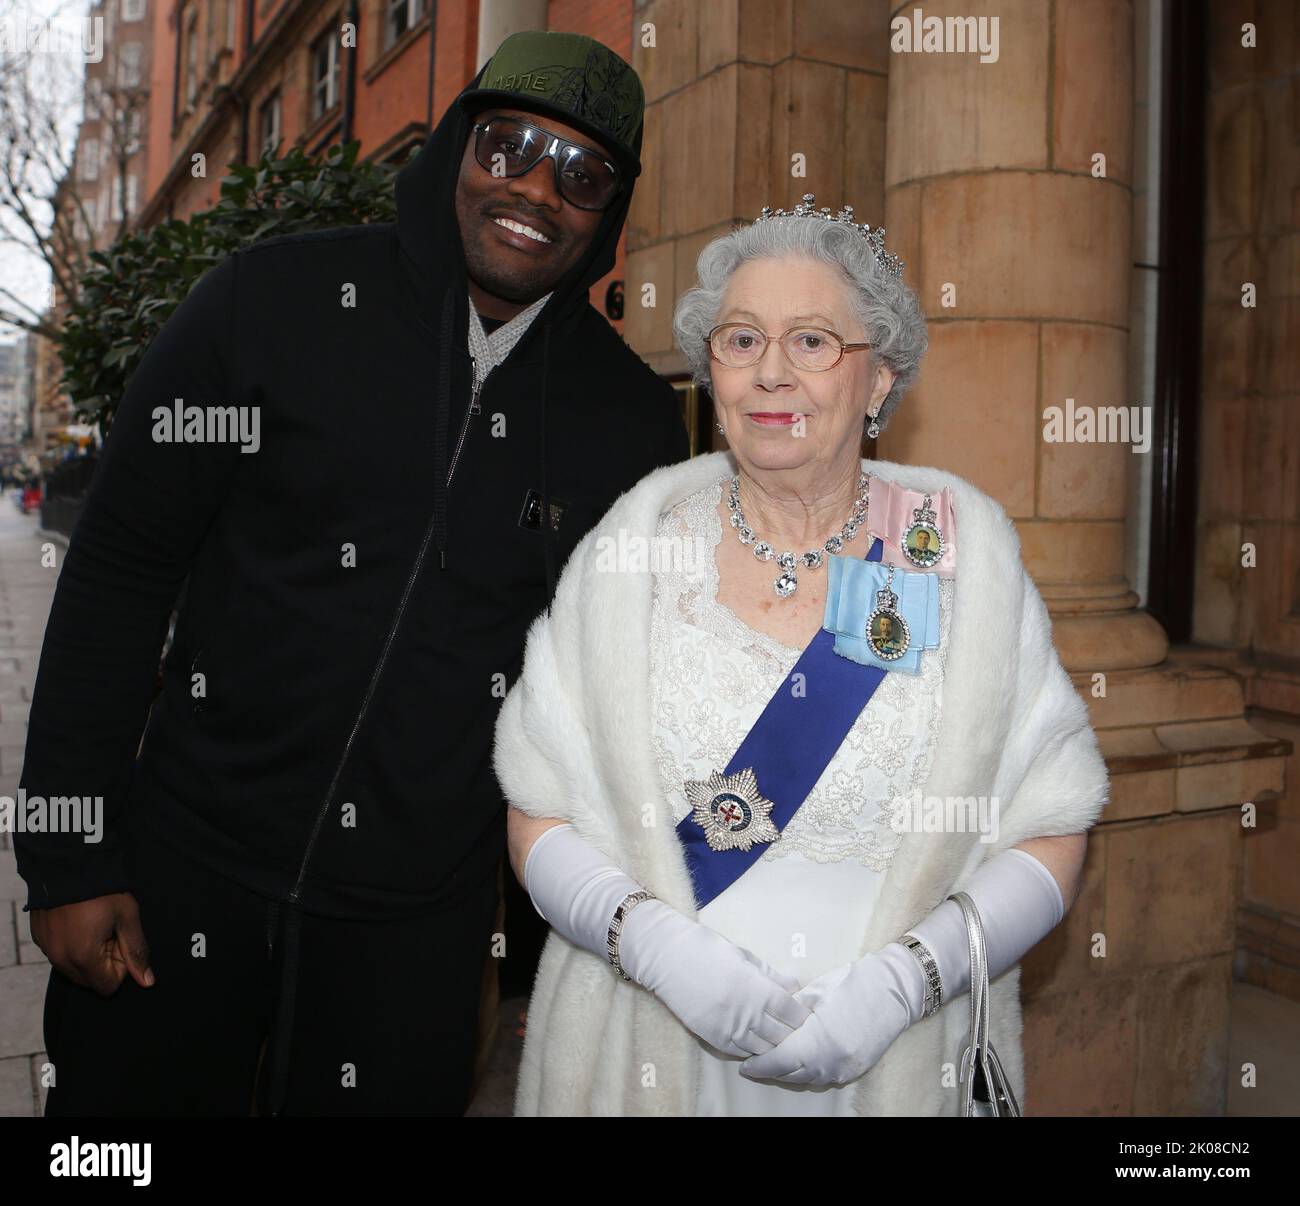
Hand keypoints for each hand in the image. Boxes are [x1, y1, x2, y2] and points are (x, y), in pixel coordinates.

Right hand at [30, 893, 154, 996]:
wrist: (70, 863)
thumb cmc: (103, 890)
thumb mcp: (127, 918)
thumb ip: (136, 951)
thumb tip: (146, 981)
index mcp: (83, 957)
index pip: (107, 986)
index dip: (120, 965)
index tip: (120, 939)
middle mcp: (59, 958)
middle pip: (89, 980)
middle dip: (103, 961)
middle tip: (109, 931)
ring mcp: (46, 948)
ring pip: (72, 968)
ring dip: (87, 954)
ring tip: (94, 924)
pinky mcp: (38, 937)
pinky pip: (58, 953)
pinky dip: (71, 945)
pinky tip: (79, 920)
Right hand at [618, 900, 810, 1057]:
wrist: (668, 958)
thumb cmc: (706, 949)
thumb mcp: (743, 956)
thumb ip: (770, 975)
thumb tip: (794, 987)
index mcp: (756, 988)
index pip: (792, 1013)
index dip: (802, 1015)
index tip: (805, 1012)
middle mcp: (745, 1013)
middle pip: (782, 1036)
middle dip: (793, 1033)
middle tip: (796, 1028)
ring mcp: (728, 1029)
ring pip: (763, 1049)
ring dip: (774, 1044)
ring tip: (779, 1036)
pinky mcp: (713, 1038)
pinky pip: (742, 1053)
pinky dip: (753, 1049)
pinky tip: (757, 1040)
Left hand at [739, 943, 924, 1085]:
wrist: (895, 990)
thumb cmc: (854, 983)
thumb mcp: (815, 992)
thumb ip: (790, 1010)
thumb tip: (768, 1019)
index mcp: (818, 1041)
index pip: (779, 1061)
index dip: (759, 1065)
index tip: (744, 1064)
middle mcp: (831, 1061)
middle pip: (790, 1075)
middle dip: (770, 1070)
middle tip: (753, 1063)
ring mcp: (845, 1068)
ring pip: (807, 1079)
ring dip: (788, 1073)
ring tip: (773, 1062)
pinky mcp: (855, 1069)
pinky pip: (823, 1077)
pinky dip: (808, 1072)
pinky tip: (800, 1061)